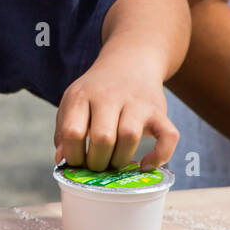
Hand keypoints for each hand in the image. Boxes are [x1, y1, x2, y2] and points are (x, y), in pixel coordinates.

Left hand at [54, 56, 178, 171]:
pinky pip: (168, 137)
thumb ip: (63, 131)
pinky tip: (146, 165)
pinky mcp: (159, 111)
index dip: (73, 155)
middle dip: (97, 162)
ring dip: (121, 159)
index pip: (72, 132)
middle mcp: (109, 97)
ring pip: (130, 137)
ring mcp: (137, 103)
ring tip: (115, 163)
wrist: (130, 62)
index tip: (77, 163)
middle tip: (97, 166)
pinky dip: (160, 156)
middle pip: (102, 138)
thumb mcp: (73, 102)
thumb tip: (61, 160)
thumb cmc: (96, 91)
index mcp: (81, 96)